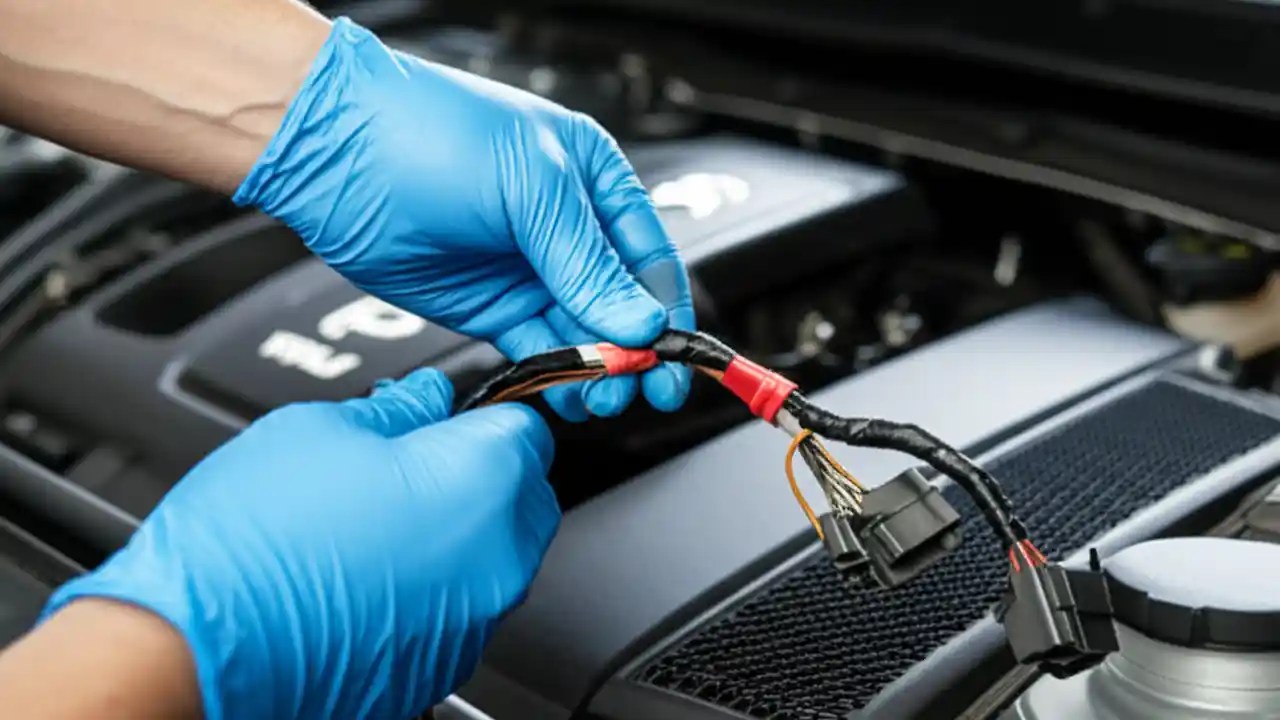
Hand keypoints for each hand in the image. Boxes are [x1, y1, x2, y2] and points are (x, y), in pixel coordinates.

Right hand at [41, 369, 558, 719]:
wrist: (199, 649)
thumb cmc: (251, 542)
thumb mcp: (320, 429)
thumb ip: (397, 409)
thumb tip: (425, 399)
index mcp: (481, 482)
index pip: (528, 428)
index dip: (484, 416)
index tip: (449, 421)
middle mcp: (497, 558)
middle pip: (525, 496)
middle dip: (483, 474)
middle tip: (413, 466)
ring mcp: (475, 619)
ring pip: (496, 555)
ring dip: (460, 532)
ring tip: (378, 522)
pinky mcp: (445, 663)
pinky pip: (464, 605)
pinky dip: (436, 584)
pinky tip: (373, 570)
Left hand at [234, 18, 694, 420]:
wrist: (332, 150)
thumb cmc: (428, 133)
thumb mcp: (529, 187)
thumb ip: (586, 263)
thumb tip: (639, 323)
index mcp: (593, 181)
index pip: (650, 258)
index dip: (669, 312)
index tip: (677, 359)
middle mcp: (567, 229)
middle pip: (623, 306)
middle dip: (639, 353)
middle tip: (645, 391)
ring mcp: (528, 271)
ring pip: (583, 335)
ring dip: (598, 370)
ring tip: (602, 396)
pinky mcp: (491, 307)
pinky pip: (537, 349)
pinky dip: (555, 374)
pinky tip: (566, 391)